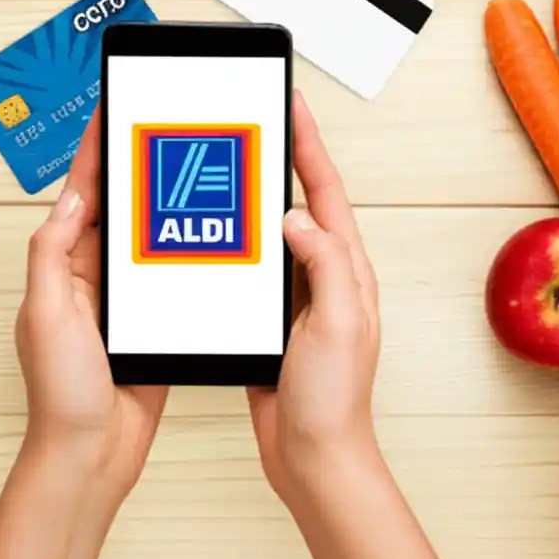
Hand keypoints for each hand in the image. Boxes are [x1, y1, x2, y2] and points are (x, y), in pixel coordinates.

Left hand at [0, 106, 167, 558]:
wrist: (93, 451)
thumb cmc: (62, 393)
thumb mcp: (47, 313)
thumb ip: (54, 252)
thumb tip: (73, 197)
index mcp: (62, 268)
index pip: (80, 195)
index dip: (94, 151)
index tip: (112, 110)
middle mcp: (90, 277)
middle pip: (116, 208)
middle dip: (134, 166)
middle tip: (162, 128)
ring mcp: (122, 298)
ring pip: (145, 237)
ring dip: (164, 204)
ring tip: (189, 167)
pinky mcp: (151, 320)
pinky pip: (168, 272)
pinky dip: (183, 248)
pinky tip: (206, 233)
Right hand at [248, 91, 381, 496]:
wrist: (312, 454)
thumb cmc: (334, 398)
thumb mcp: (336, 323)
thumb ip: (323, 265)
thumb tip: (297, 217)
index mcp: (346, 270)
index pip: (326, 192)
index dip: (309, 145)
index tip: (293, 104)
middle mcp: (324, 278)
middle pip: (300, 202)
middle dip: (280, 159)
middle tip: (252, 123)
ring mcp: (297, 299)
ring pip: (271, 235)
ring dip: (250, 201)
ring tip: (224, 168)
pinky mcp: (271, 320)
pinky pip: (251, 271)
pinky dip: (232, 246)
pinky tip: (211, 236)